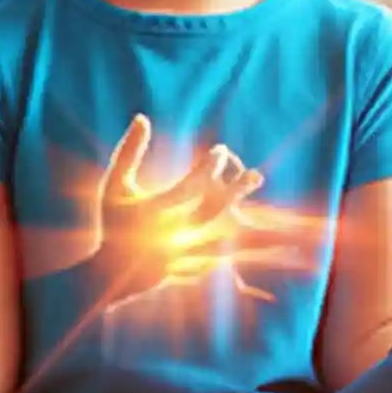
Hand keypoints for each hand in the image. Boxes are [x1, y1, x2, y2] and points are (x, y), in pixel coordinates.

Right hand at [94, 114, 297, 299]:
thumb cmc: (113, 224)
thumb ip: (129, 151)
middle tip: (256, 175)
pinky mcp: (193, 272)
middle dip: (235, 193)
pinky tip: (271, 247)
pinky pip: (224, 261)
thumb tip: (143, 116)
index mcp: (153, 214)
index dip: (208, 168)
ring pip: (224, 243)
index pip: (188, 188)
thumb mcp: (115, 186)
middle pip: (210, 213)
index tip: (221, 152)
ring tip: (282, 229)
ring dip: (253, 232)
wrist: (109, 276)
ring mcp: (184, 258)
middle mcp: (170, 237)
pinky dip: (246, 253)